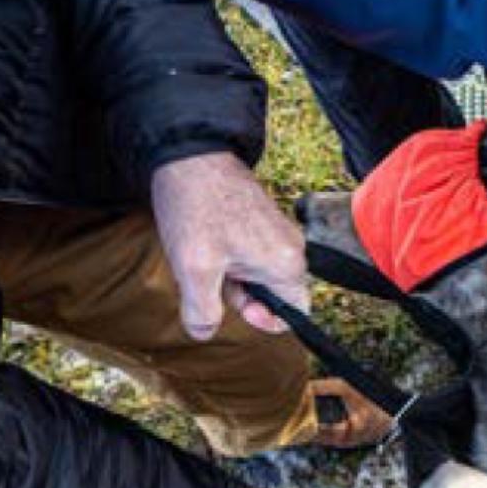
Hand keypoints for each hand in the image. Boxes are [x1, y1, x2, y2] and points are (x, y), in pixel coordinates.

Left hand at [150, 150, 308, 340]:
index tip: (236, 310)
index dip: (265, 322)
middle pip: (274, 295)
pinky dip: (230, 257)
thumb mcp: (193, 270)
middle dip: (241, 295)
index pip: (296, 314)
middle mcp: (293, 248)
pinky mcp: (265, 219)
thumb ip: (201, 311)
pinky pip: (254, 253)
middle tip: (210, 276)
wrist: (190, 155)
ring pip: (260, 274)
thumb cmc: (197, 208)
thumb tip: (204, 332)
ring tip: (205, 254)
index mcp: (287, 265)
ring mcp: (280, 232)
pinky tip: (208, 241)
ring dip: (232, 276)